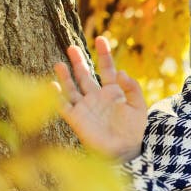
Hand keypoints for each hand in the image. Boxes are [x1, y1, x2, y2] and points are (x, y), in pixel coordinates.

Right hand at [53, 36, 147, 162]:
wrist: (127, 151)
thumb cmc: (135, 129)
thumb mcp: (138, 106)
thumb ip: (132, 88)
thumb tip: (121, 71)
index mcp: (113, 92)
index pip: (107, 68)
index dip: (104, 54)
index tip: (101, 39)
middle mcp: (97, 97)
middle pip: (85, 75)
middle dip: (79, 61)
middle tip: (72, 47)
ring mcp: (85, 107)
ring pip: (72, 88)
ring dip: (65, 76)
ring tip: (59, 63)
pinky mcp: (77, 119)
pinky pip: (63, 106)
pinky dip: (56, 96)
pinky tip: (52, 85)